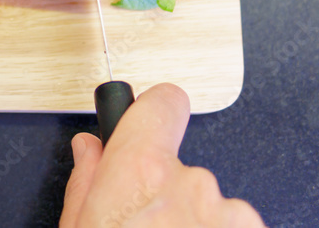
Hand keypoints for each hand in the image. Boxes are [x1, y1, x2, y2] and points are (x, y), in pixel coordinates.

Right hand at [59, 83, 263, 226]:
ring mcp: (229, 214)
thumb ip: (85, 183)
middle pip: (180, 169)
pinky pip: (233, 226)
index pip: (161, 103)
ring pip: (210, 206)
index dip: (154, 107)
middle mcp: (192, 185)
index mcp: (140, 172)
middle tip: (144, 224)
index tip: (151, 111)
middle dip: (166, 194)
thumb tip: (89, 150)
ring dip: (194, 223)